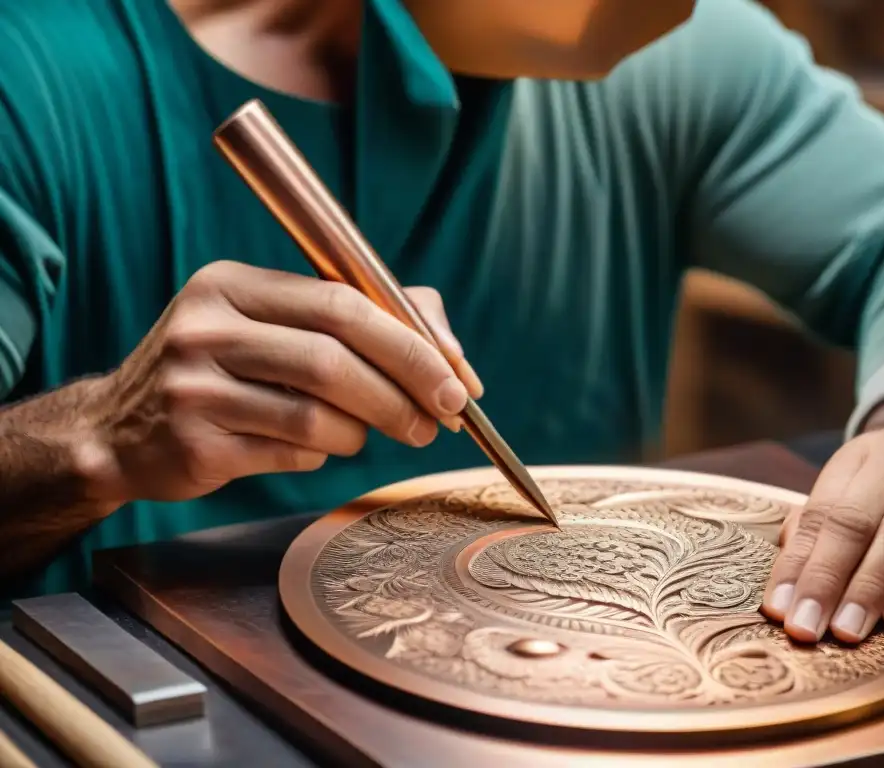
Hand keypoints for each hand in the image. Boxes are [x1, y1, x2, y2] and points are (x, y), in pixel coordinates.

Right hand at [88, 261, 481, 503]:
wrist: (119, 430)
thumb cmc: (222, 371)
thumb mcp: (272, 323)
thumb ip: (358, 315)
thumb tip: (447, 344)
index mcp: (233, 285)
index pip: (343, 303)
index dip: (411, 344)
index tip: (457, 378)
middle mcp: (207, 327)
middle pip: (335, 357)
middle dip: (404, 392)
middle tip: (441, 419)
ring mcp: (194, 387)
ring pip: (319, 413)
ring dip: (364, 430)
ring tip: (367, 433)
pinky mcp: (196, 442)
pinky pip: (294, 450)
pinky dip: (322, 451)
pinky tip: (314, 444)